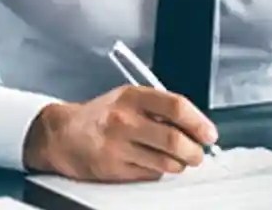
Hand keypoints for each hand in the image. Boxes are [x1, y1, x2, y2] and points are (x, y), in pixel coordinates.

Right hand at [23, 84, 218, 181]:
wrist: (62, 134)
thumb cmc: (102, 115)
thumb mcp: (129, 99)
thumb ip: (160, 108)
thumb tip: (195, 126)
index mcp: (133, 96)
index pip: (176, 107)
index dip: (198, 122)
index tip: (209, 134)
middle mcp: (125, 119)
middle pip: (173, 139)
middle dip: (194, 151)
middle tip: (199, 154)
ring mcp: (117, 145)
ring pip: (164, 161)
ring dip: (180, 164)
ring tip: (180, 160)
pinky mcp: (112, 168)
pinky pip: (149, 174)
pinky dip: (159, 171)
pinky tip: (154, 163)